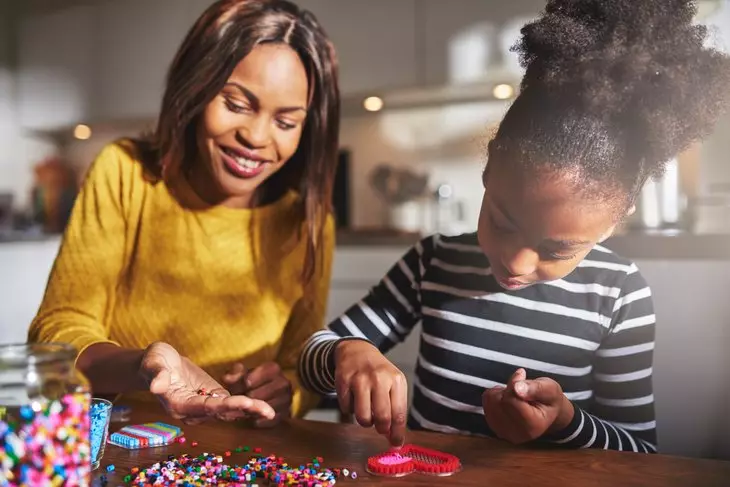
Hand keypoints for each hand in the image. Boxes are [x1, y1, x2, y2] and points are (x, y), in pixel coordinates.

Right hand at [139, 342, 274, 424]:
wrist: (158, 363)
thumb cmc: (154, 361)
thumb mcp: (153, 363)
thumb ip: (157, 375)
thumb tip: (155, 386)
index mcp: (179, 405)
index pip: (206, 407)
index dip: (226, 405)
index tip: (246, 403)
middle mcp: (193, 410)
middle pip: (221, 412)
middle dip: (245, 411)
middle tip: (269, 411)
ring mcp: (204, 405)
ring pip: (229, 410)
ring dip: (250, 410)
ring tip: (272, 411)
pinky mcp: (212, 397)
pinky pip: (231, 403)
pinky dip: (246, 404)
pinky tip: (264, 404)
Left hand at [222, 361, 292, 426]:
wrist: (266, 392)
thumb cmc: (251, 381)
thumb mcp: (241, 373)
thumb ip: (234, 373)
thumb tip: (227, 379)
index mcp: (273, 369)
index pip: (249, 380)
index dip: (238, 387)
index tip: (235, 390)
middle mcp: (284, 382)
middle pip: (257, 395)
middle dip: (246, 400)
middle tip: (240, 401)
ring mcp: (287, 399)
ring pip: (265, 408)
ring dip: (252, 410)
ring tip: (246, 409)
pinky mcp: (286, 413)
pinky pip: (271, 420)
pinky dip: (260, 420)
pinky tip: (253, 417)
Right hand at [334, 339, 407, 447]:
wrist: (358, 351)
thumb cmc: (379, 373)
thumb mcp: (393, 385)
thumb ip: (395, 409)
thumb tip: (393, 438)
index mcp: (396, 380)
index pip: (399, 414)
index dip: (397, 433)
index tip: (396, 444)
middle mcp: (379, 378)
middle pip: (382, 418)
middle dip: (381, 428)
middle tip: (379, 427)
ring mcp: (360, 379)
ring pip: (363, 417)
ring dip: (365, 421)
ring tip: (366, 411)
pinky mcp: (343, 381)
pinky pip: (347, 410)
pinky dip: (350, 409)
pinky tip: (354, 398)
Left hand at [482, 368, 573, 443]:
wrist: (546, 413)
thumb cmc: (550, 399)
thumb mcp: (550, 388)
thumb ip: (535, 388)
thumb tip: (517, 388)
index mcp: (533, 426)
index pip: (510, 400)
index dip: (514, 383)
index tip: (522, 374)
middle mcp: (516, 434)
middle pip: (499, 401)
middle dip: (509, 389)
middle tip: (522, 388)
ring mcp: (503, 433)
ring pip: (490, 400)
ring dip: (501, 392)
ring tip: (516, 396)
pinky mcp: (494, 427)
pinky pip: (486, 402)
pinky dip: (495, 396)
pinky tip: (508, 400)